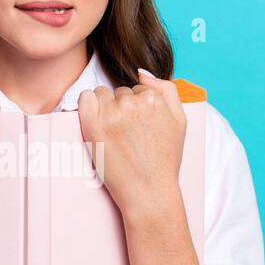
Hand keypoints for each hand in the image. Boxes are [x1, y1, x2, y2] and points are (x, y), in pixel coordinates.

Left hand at [77, 68, 185, 220]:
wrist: (150, 191)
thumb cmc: (165, 159)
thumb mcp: (180, 121)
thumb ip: (167, 90)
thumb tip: (142, 73)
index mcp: (153, 98)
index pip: (137, 90)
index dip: (137, 109)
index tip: (139, 128)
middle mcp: (132, 103)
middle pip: (119, 92)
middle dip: (122, 109)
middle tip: (128, 135)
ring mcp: (111, 114)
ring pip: (101, 95)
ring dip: (105, 109)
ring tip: (114, 135)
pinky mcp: (93, 126)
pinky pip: (84, 99)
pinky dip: (87, 108)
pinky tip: (97, 125)